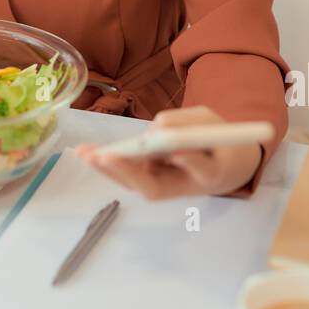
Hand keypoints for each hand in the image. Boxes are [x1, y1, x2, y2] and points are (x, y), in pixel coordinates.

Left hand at [73, 105, 263, 200]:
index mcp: (211, 172)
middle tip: (106, 157)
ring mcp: (165, 185)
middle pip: (155, 186)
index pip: (201, 169)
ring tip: (85, 154)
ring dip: (109, 169)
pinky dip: (108, 164)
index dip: (189, 161)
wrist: (223, 165)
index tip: (177, 152)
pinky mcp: (151, 179)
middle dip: (128, 171)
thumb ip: (187, 122)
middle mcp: (184, 186)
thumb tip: (155, 127)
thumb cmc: (218, 141)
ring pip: (136, 183)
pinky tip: (87, 153)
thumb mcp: (209, 122)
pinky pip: (129, 175)